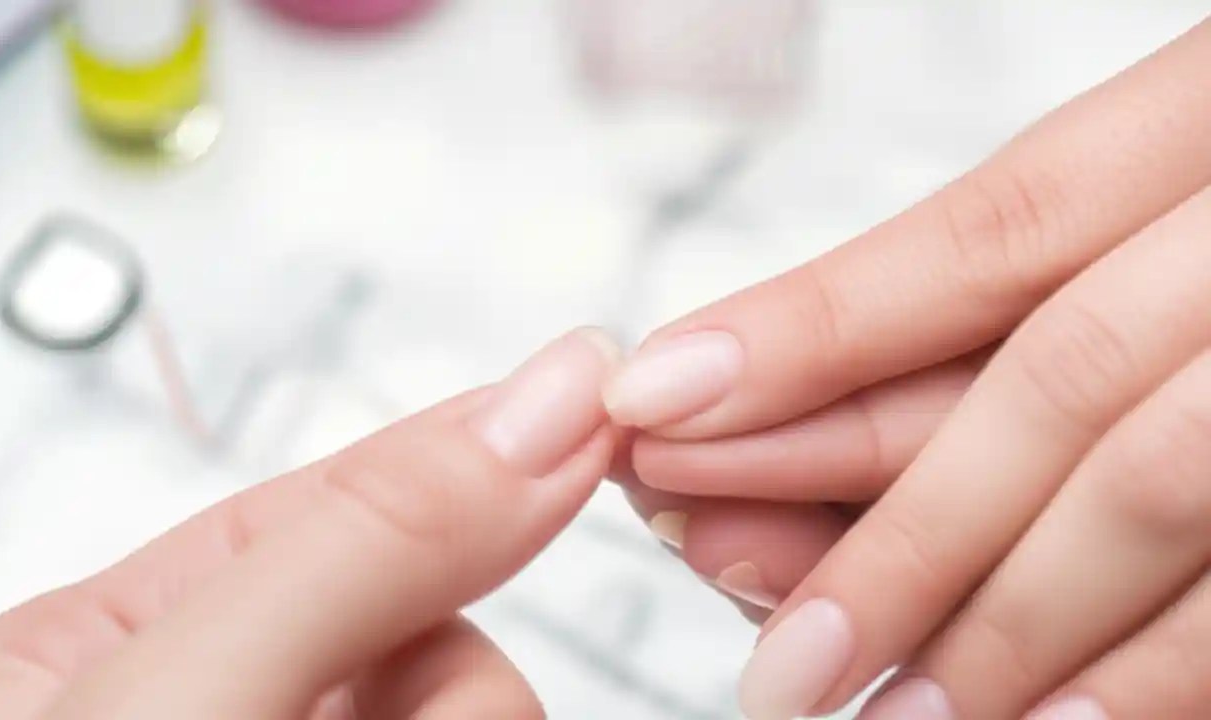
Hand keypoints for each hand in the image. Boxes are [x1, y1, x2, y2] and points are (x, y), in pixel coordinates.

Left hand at [0, 329, 617, 719]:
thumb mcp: (184, 695)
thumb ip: (357, 549)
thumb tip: (541, 405)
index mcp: (110, 649)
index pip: (324, 504)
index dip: (461, 454)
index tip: (590, 402)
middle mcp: (220, 708)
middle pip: (425, 618)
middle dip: (441, 679)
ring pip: (482, 698)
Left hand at [607, 18, 1210, 719]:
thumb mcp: (1161, 196)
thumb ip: (1001, 298)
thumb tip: (756, 383)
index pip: (987, 240)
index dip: (811, 327)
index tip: (656, 403)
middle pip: (1060, 379)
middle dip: (898, 524)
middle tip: (768, 652)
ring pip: (1166, 485)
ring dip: (1010, 623)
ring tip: (874, 719)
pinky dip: (1163, 672)